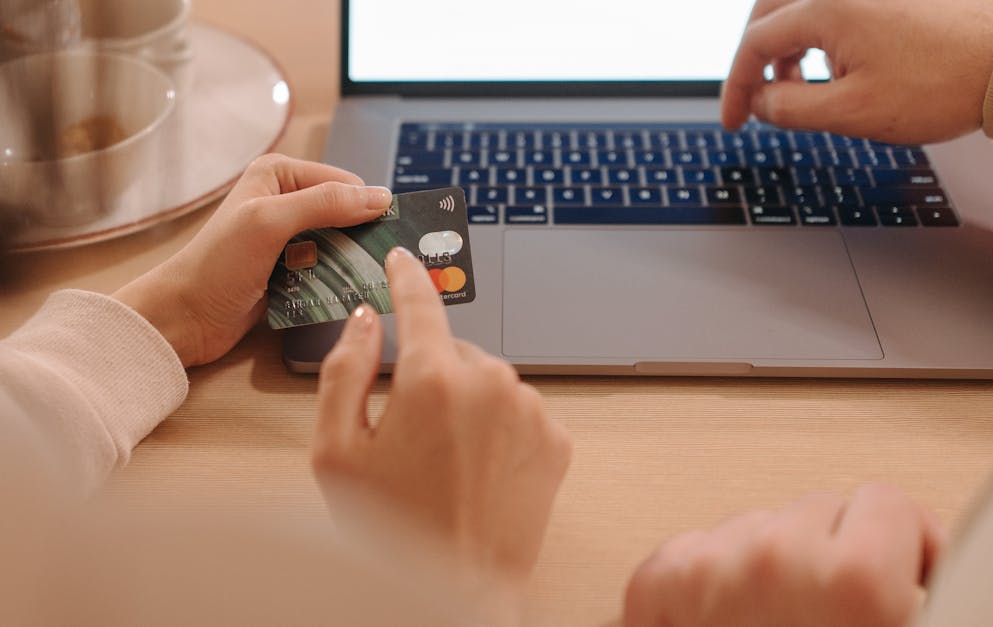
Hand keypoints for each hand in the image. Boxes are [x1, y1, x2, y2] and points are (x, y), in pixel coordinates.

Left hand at [113, 154, 392, 366]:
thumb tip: (381, 197)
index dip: (367, 207)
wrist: (184, 318)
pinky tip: (345, 292)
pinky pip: (330, 269)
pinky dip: (340, 280)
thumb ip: (324, 203)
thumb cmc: (217, 265)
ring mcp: (289, 237)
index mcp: (279, 174)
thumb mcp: (270, 222)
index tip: (390, 236)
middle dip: (364, 237)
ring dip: (353, 262)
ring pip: (343, 244)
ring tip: (366, 280)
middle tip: (384, 261)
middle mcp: (286, 200)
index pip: (346, 183)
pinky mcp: (291, 269)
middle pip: (348, 214)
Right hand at [312, 248, 571, 590]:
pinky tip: (479, 471)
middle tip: (409, 435)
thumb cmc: (392, 530)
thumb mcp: (337, 451)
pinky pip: (520, 413)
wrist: (457, 589)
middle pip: (453, 353)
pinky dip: (500, 431)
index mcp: (432, 379)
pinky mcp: (556, 440)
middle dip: (431, 378)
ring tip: (445, 464)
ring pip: (489, 383)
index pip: (421, 305)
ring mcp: (530, 411)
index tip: (405, 260)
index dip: (408, 279)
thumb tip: (366, 319)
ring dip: (467, 405)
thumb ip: (346, 370)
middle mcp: (491, 383)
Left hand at [624, 485, 945, 626]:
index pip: (889, 503)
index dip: (905, 545)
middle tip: (838, 619)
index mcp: (855, 580)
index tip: (906, 571)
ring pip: (759, 526)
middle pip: (820, 510)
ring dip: (773, 568)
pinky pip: (700, 546)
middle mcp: (778, 559)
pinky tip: (733, 626)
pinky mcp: (658, 586)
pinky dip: (713, 579)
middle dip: (835, 558)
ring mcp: (711, 569)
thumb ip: (912, 610)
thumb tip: (933, 594)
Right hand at [721, 0, 992, 143]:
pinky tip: (838, 70)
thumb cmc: (941, 86)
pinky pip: (837, 7)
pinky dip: (821, 37)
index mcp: (824, 7)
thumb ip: (791, 108)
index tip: (735, 122)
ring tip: (798, 90)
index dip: (737, 87)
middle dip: (756, 58)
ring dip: (788, 47)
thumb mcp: (852, 112)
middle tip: (754, 98)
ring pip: (804, 8)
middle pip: (770, 13)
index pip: (755, 44)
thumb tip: (761, 102)